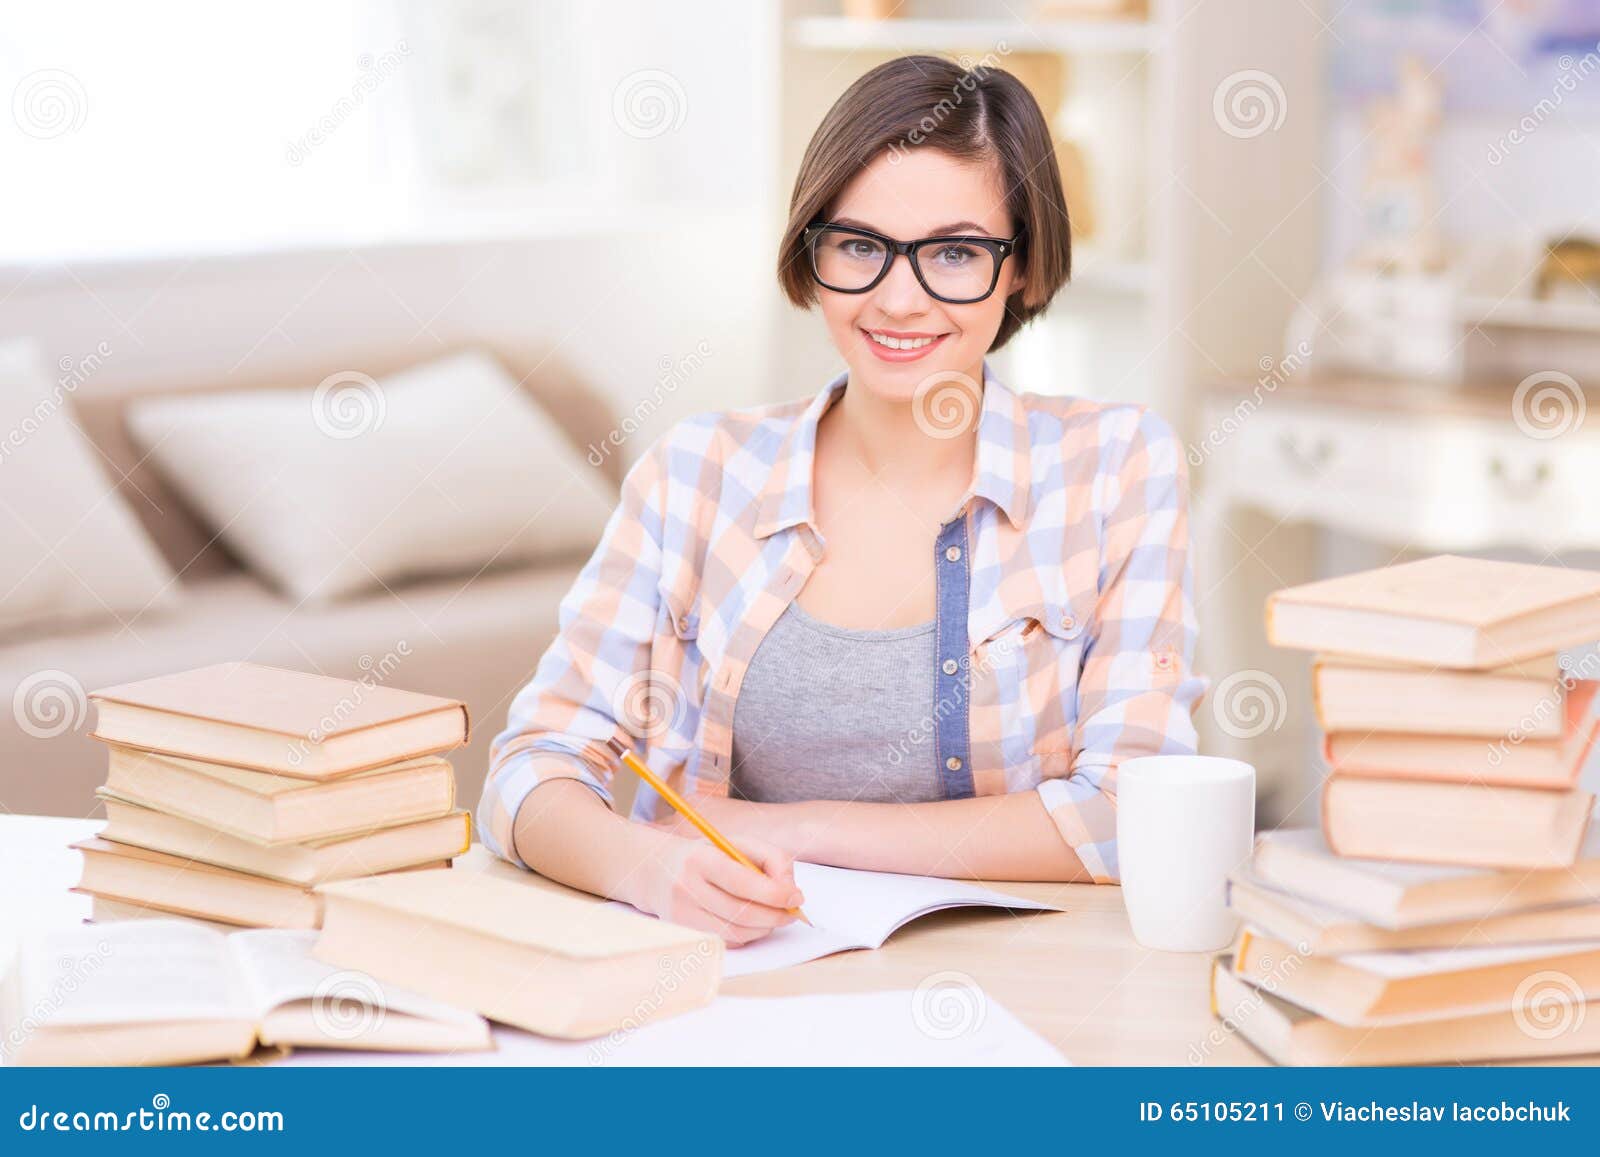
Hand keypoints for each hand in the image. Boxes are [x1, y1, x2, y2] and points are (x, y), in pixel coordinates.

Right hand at [639, 834, 804, 945]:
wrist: (655, 870)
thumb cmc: (706, 855)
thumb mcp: (736, 843)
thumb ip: (770, 857)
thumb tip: (790, 889)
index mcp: (701, 860)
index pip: (742, 882)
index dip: (774, 893)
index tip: (796, 897)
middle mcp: (687, 888)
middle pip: (741, 912)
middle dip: (775, 916)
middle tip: (792, 912)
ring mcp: (682, 914)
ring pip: (735, 932)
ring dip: (764, 928)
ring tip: (775, 917)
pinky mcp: (684, 932)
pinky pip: (726, 941)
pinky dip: (748, 935)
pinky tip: (753, 922)